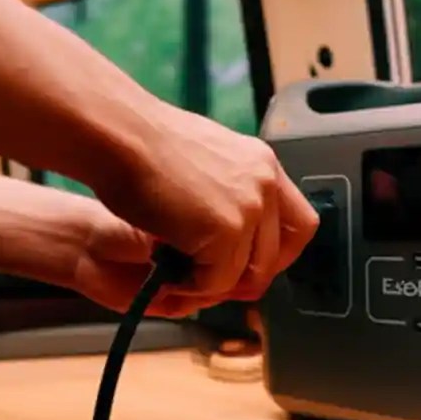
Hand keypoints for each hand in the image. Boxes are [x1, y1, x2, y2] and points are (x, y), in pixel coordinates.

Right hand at [87, 105, 318, 313]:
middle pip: (276, 256)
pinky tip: (165, 265)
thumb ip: (229, 195)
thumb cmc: (143, 146)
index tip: (252, 265)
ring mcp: (249, 208)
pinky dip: (190, 284)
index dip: (278, 253)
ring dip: (210, 281)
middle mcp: (265, 184)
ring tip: (175, 266)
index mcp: (263, 164)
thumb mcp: (207, 163)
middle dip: (244, 277)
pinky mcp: (226, 231)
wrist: (119, 135)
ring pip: (244, 273)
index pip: (300, 224)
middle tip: (208, 280)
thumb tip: (236, 237)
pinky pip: (216, 281)